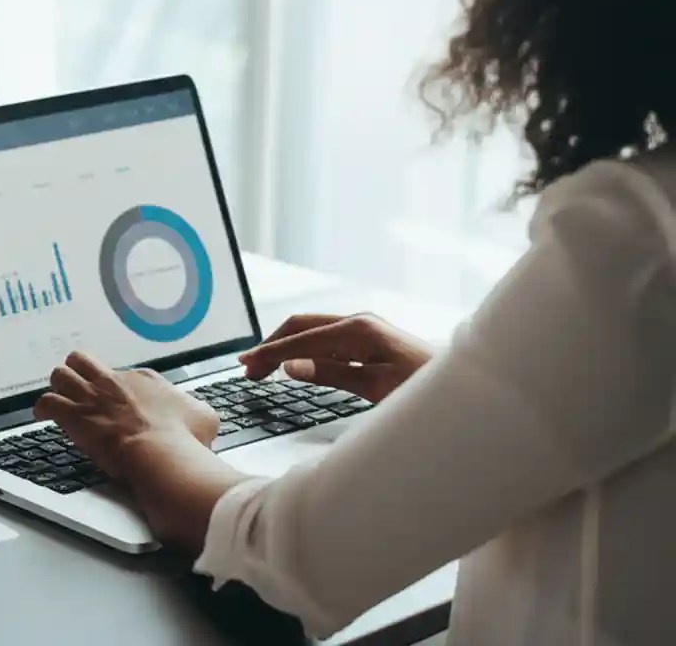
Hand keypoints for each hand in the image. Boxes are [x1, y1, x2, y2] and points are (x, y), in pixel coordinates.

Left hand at [34, 351, 218, 478]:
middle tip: (79, 388)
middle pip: (83, 360)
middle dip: (78, 372)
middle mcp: (114, 381)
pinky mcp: (75, 416)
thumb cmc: (184, 439)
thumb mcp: (204, 417)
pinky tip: (45, 416)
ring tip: (60, 399)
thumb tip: (200, 415)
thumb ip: (197, 410)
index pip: (123, 372)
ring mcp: (92, 396)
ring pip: (60, 374)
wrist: (161, 453)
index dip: (118, 387)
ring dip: (59, 387)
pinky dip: (44, 409)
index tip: (119, 401)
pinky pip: (47, 402)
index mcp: (144, 379)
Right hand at [239, 313, 432, 402]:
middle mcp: (359, 322)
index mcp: (358, 328)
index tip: (246, 366)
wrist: (465, 388)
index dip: (269, 353)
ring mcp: (365, 330)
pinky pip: (327, 341)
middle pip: (301, 327)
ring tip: (264, 369)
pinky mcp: (370, 341)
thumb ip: (331, 373)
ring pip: (312, 333)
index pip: (300, 338)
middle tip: (249, 370)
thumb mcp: (376, 387)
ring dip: (285, 348)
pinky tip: (295, 365)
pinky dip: (304, 351)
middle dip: (271, 346)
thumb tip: (290, 365)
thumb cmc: (426, 389)